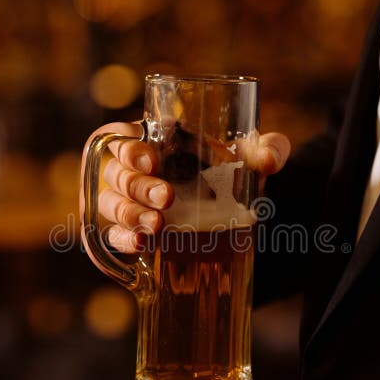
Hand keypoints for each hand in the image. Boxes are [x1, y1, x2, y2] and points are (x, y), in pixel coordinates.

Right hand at [82, 122, 290, 253]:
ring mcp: (129, 202)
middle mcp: (134, 169)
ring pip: (110, 204)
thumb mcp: (256, 157)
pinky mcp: (132, 232)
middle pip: (116, 173)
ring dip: (129, 214)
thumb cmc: (236, 173)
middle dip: (137, 185)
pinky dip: (122, 240)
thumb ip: (270, 148)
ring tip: (157, 225)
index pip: (120, 134)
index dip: (128, 147)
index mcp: (153, 139)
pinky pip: (112, 236)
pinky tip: (140, 245)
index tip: (152, 161)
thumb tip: (268, 160)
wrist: (239, 213)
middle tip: (167, 198)